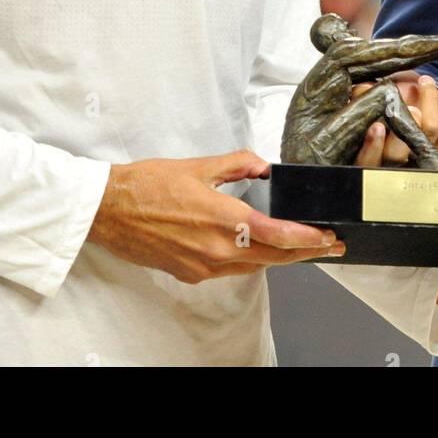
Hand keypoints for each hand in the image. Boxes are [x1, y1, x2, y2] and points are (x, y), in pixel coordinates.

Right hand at [86, 151, 344, 283]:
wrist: (108, 210)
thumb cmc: (148, 185)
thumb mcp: (198, 165)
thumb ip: (237, 164)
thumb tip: (262, 166)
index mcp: (223, 218)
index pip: (278, 235)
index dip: (307, 238)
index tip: (327, 236)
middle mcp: (216, 248)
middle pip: (273, 256)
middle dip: (306, 252)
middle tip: (330, 245)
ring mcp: (203, 265)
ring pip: (253, 266)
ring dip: (280, 258)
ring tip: (304, 249)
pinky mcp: (189, 273)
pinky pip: (230, 270)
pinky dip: (251, 261)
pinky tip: (259, 252)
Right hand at [351, 72, 437, 165]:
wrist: (410, 115)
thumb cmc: (382, 108)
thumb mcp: (366, 106)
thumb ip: (360, 99)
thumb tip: (363, 89)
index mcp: (374, 159)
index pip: (368, 161)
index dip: (371, 147)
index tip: (376, 127)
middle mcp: (400, 162)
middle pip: (400, 154)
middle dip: (406, 129)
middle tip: (411, 109)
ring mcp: (425, 155)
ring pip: (429, 131)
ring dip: (429, 102)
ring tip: (425, 81)